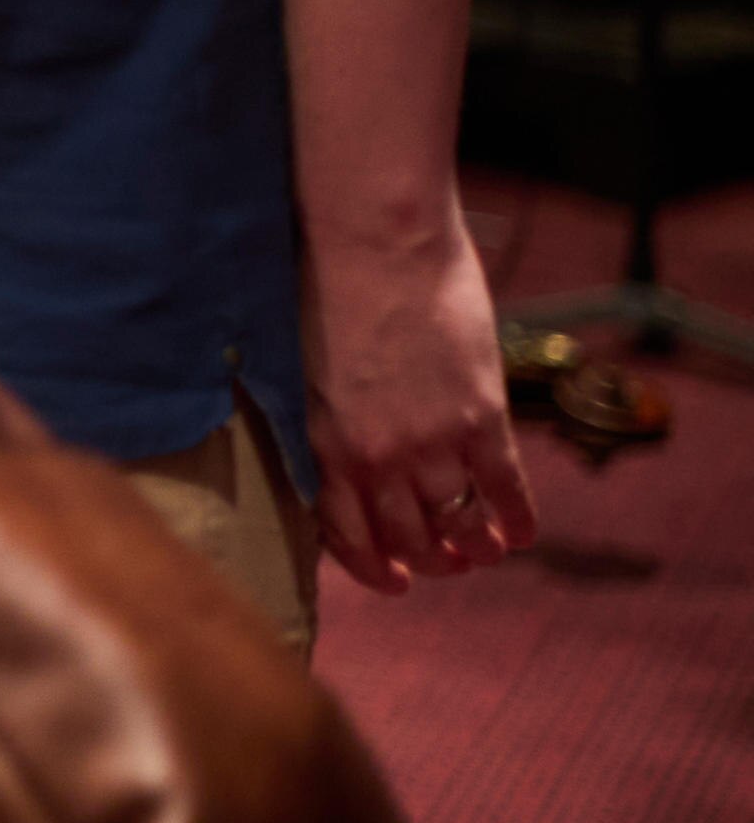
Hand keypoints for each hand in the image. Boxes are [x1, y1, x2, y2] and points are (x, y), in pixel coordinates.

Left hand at [305, 219, 537, 590]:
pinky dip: (517, 516)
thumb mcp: (301, 364)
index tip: (389, 580)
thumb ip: (320, 413)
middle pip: (406, 534)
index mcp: (322, 442)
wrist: (374, 242)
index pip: (344, 530)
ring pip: (457, 520)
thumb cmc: (322, 286)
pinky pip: (505, 486)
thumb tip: (333, 448)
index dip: (370, 564)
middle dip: (424, 560)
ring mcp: (432, 440)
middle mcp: (376, 456)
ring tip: (482, 555)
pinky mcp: (480, 417)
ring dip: (472, 546)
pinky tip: (522, 533)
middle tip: (440, 567)